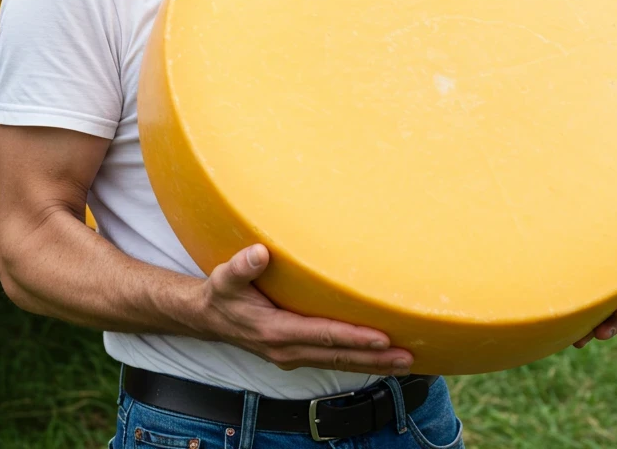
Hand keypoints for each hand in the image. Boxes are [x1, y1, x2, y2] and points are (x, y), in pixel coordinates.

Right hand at [196, 244, 414, 375]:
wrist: (207, 319)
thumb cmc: (221, 294)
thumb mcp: (225, 278)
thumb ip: (242, 266)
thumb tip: (260, 252)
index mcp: (275, 331)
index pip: (323, 335)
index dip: (353, 337)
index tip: (381, 337)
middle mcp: (287, 350)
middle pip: (339, 356)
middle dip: (375, 358)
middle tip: (409, 357)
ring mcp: (292, 356)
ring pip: (339, 363)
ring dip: (373, 364)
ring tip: (405, 363)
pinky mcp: (296, 355)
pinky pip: (332, 361)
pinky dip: (359, 362)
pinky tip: (379, 359)